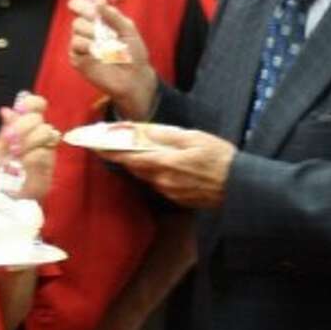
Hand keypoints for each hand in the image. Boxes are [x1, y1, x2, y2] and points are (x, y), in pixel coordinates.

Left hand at [0, 90, 59, 201]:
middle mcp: (40, 136)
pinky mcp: (49, 165)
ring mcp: (47, 149)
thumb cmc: (4, 173)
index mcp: (28, 128)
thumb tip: (6, 110)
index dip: (32, 103)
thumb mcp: (0, 148)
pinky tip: (23, 164)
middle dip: (22, 127)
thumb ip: (7, 130)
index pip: (36, 105)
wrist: (9, 198)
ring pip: (44, 132)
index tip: (23, 108)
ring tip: (16, 154)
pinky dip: (30, 157)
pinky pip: (42, 152)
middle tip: (11, 141)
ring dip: (27, 141)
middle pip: (38, 118)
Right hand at [67, 0, 157, 114]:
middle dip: (89, 19)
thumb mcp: (128, 29)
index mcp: (99, 21)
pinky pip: (74, 46)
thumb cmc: (133, 53)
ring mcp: (82, 45)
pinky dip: (86, 46)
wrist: (133, 77)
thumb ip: (113, 15)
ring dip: (90, 32)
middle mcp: (88, 31)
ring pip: (76, 29)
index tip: (87, 6)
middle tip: (101, 27)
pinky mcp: (78, 59)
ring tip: (104, 42)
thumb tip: (99, 1)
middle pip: (78, 17)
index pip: (81, 7)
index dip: (80, 3)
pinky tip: (97, 51)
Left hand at [103, 124, 234, 208]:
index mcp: (164, 163)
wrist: (238, 187)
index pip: (127, 156)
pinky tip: (160, 163)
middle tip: (106, 143)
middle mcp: (161, 180)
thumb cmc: (219, 158)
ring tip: (133, 149)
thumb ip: (165, 134)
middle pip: (133, 167)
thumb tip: (141, 130)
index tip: (91, 143)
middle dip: (120, 155)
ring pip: (145, 175)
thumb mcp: (193, 138)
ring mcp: (167, 192)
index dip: (108, 150)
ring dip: (138, 162)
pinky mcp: (175, 198)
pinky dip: (153, 171)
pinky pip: (157, 182)